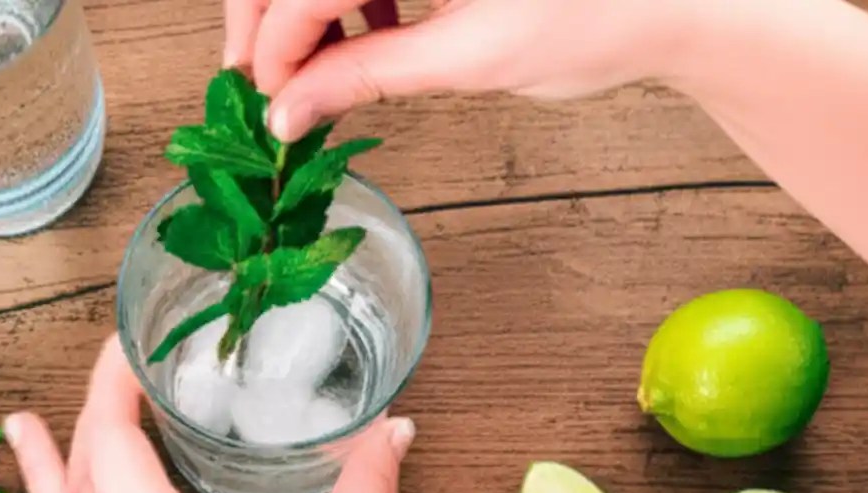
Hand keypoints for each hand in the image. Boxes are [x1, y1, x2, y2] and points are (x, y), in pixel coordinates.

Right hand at [225, 0, 693, 140]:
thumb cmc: (599, 16)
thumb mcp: (472, 56)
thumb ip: (369, 76)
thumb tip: (292, 108)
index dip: (273, 48)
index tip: (269, 101)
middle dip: (268, 17)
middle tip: (271, 80)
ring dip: (305, 4)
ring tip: (328, 59)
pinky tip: (376, 20)